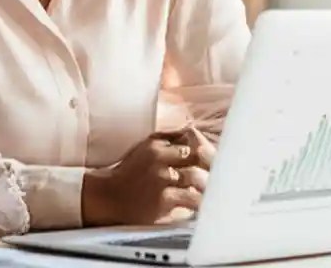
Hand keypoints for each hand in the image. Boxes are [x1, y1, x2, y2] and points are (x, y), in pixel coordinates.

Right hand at [82, 130, 208, 226]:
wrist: (110, 196)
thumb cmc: (130, 172)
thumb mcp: (145, 147)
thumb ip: (167, 137)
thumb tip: (191, 128)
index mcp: (156, 145)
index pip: (191, 144)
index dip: (204, 153)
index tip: (213, 161)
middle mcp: (159, 159)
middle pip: (197, 158)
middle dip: (210, 165)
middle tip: (221, 173)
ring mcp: (162, 179)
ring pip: (197, 177)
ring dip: (208, 183)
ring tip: (216, 188)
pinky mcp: (164, 199)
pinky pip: (191, 198)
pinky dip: (201, 200)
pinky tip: (205, 202)